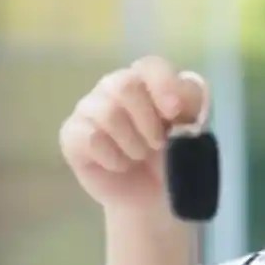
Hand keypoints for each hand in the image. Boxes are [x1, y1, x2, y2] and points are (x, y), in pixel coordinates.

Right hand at [59, 56, 206, 213]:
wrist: (151, 198)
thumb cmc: (172, 159)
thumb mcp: (192, 131)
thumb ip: (190, 106)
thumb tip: (178, 100)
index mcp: (147, 80)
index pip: (150, 66)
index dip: (163, 85)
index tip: (174, 113)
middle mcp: (115, 87)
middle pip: (124, 85)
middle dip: (147, 121)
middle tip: (158, 144)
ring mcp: (90, 108)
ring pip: (107, 112)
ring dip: (131, 142)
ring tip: (138, 156)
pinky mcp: (72, 134)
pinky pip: (90, 137)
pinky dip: (112, 157)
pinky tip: (119, 165)